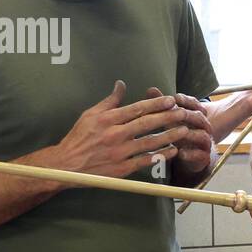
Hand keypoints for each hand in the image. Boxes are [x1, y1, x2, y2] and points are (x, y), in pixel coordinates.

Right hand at [42, 80, 189, 179]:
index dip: (156, 104)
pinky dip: (160, 156)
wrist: (66, 165)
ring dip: (169, 136)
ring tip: (185, 130)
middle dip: (168, 117)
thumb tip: (121, 84)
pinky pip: (145, 161)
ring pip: (150, 142)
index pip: (137, 109)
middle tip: (184, 113)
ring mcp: (119, 152)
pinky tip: (173, 150)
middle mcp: (115, 134)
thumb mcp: (90, 114)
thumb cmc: (78, 137)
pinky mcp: (122, 168)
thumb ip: (109, 101)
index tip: (171, 100)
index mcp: (107, 119)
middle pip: (147, 124)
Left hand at [145, 86, 212, 175]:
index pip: (195, 104)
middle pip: (200, 118)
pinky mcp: (204, 158)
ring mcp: (205, 143)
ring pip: (203, 136)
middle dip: (189, 115)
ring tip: (181, 132)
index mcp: (197, 116)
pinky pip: (201, 156)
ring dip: (191, 134)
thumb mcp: (170, 119)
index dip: (186, 100)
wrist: (189, 158)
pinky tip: (181, 152)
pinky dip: (192, 154)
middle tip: (178, 113)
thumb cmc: (178, 134)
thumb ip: (162, 105)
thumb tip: (151, 89)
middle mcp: (203, 128)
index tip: (175, 97)